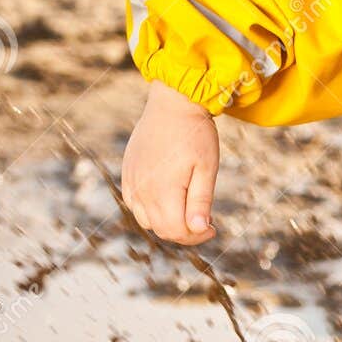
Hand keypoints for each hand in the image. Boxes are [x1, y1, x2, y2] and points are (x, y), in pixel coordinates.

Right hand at [121, 81, 219, 245]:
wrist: (172, 104)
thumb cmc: (195, 135)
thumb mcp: (206, 169)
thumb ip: (201, 202)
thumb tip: (198, 229)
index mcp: (162, 189)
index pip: (176, 231)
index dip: (197, 237)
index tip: (214, 228)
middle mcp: (142, 188)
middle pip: (162, 230)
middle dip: (186, 233)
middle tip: (205, 222)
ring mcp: (131, 181)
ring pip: (147, 221)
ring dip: (168, 223)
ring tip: (188, 210)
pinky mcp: (127, 173)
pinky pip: (135, 205)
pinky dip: (152, 211)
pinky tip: (170, 200)